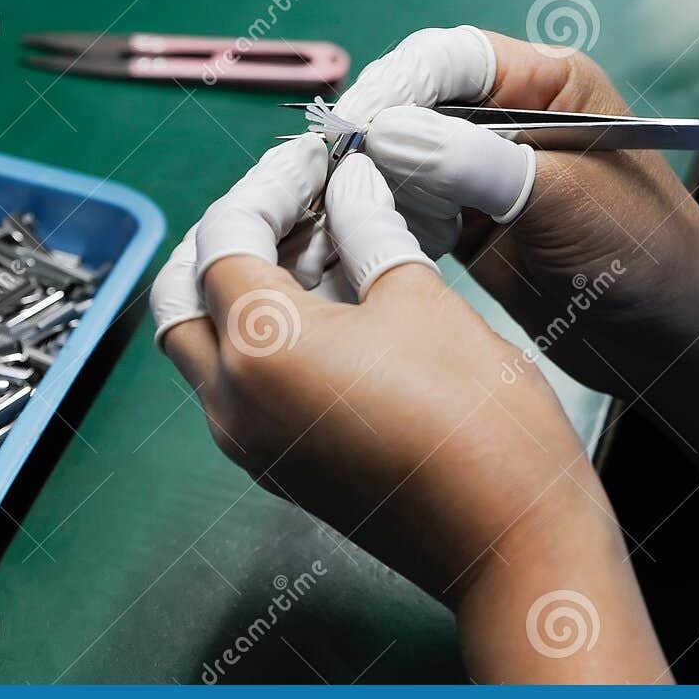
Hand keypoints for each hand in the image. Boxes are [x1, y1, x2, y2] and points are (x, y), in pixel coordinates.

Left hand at [150, 139, 667, 679]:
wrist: (513, 541)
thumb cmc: (477, 421)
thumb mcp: (421, 301)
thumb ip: (368, 230)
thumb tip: (349, 184)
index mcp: (260, 349)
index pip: (225, 235)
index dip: (270, 182)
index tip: (317, 157)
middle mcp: (231, 401)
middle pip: (186, 292)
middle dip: (233, 234)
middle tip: (298, 198)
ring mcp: (250, 441)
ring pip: (208, 340)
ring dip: (248, 283)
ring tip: (325, 238)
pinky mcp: (279, 464)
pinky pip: (243, 381)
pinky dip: (266, 331)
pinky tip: (335, 295)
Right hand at [336, 28, 698, 523]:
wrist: (679, 346)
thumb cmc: (651, 260)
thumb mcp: (566, 202)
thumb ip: (478, 163)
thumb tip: (384, 132)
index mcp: (550, 84)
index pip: (452, 59)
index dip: (395, 83)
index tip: (349, 124)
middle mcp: (512, 118)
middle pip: (414, 105)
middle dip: (364, 135)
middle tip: (312, 172)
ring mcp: (488, 173)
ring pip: (401, 159)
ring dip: (360, 182)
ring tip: (315, 210)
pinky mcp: (472, 226)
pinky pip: (408, 209)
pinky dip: (376, 223)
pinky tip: (344, 242)